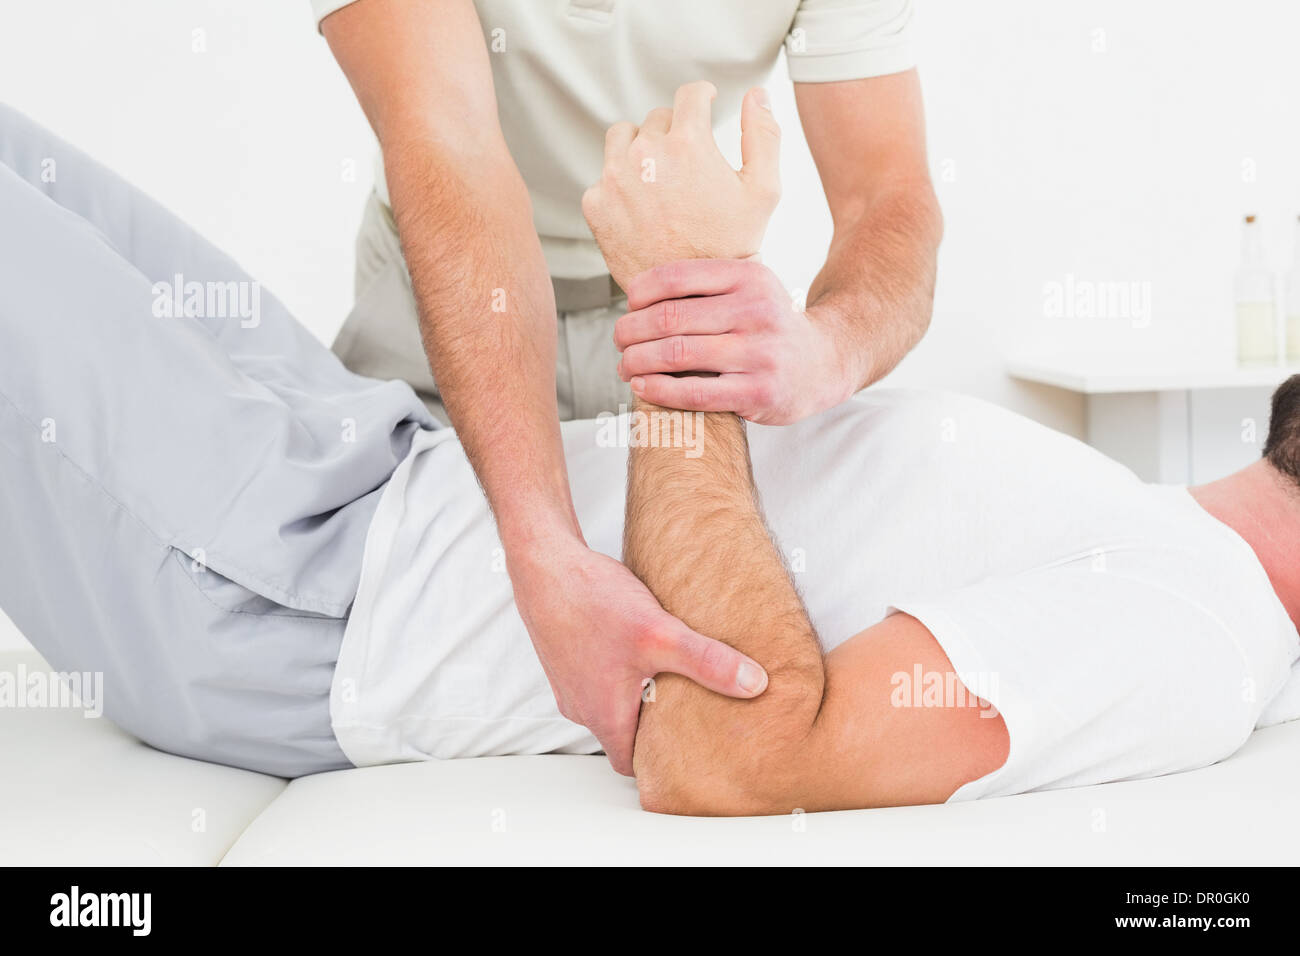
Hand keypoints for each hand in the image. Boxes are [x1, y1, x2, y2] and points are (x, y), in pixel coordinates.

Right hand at [509, 534, 768, 775]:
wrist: (544, 564)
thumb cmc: (589, 602)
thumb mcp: (659, 634)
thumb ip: (706, 661)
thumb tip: (753, 684)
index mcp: (603, 715)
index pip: (632, 764)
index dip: (662, 764)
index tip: (692, 752)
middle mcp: (582, 705)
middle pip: (623, 733)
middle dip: (658, 727)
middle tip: (694, 712)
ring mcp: (570, 680)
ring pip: (611, 702)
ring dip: (640, 694)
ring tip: (674, 676)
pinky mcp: (567, 655)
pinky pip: (599, 675)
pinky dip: (623, 669)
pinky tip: (642, 644)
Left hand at [581, 82, 780, 290]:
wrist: (693, 298)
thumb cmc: (731, 247)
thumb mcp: (763, 191)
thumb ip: (763, 135)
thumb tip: (756, 95)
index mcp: (687, 143)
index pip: (690, 95)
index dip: (702, 98)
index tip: (703, 105)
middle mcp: (646, 154)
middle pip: (657, 118)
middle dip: (673, 133)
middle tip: (687, 164)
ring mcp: (615, 178)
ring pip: (623, 137)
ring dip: (640, 148)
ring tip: (659, 177)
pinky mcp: (595, 204)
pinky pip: (603, 176)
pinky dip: (620, 185)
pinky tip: (641, 207)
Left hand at [615, 258, 856, 424]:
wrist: (822, 365)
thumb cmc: (768, 327)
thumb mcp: (749, 290)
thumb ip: (706, 286)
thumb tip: (636, 292)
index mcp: (749, 277)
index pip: (675, 278)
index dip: (639, 293)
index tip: (629, 307)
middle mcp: (757, 311)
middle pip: (669, 318)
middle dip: (630, 331)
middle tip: (620, 341)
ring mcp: (760, 353)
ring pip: (676, 354)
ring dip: (637, 361)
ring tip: (625, 365)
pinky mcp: (759, 393)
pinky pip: (694, 393)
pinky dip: (658, 390)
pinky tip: (642, 386)